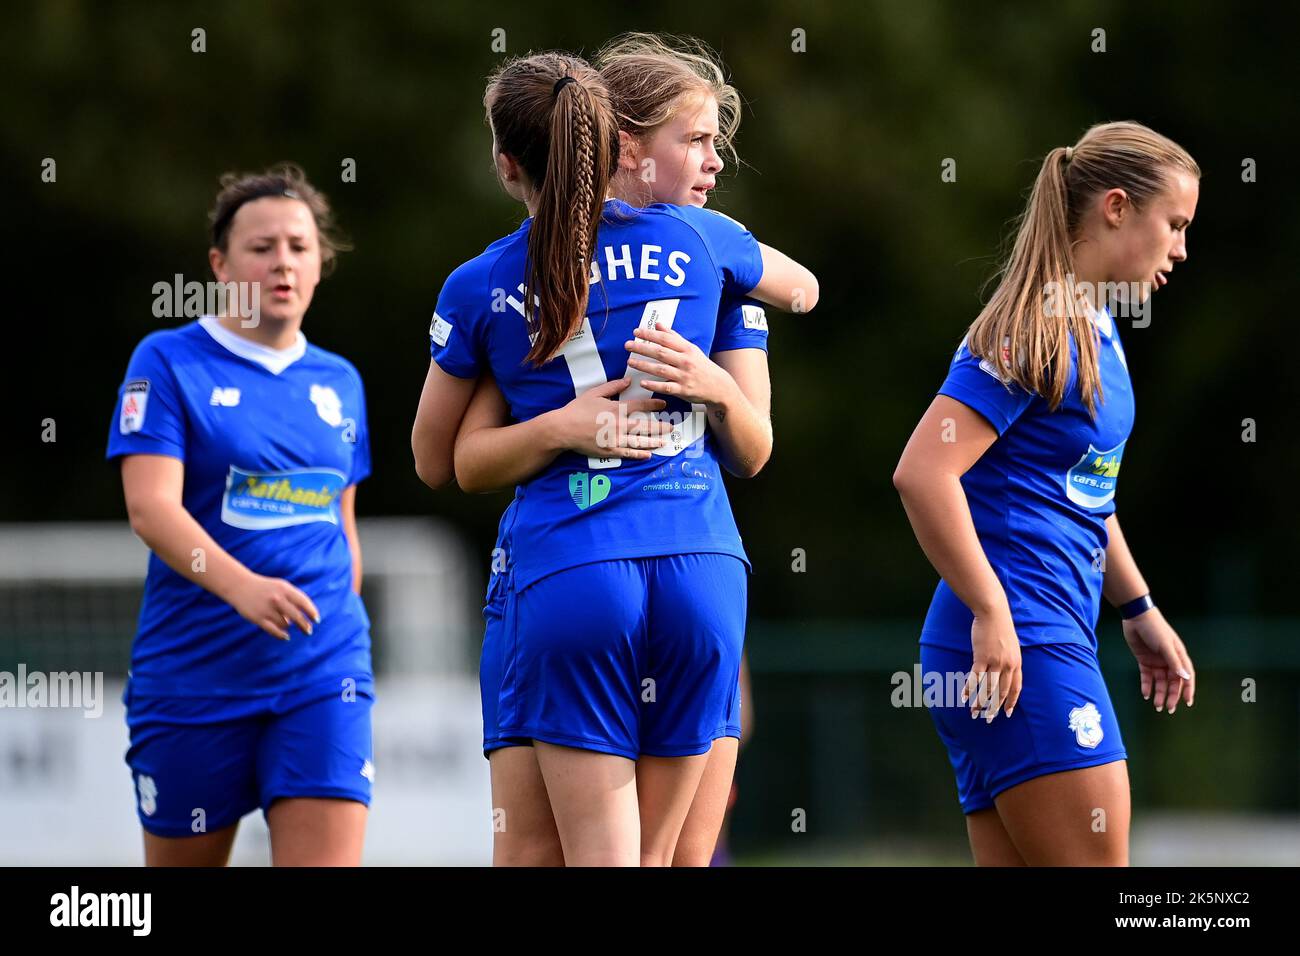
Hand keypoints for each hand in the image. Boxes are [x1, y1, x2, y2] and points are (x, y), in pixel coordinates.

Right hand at [228, 572, 320, 640]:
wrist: (240, 586)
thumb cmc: (266, 588)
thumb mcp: (281, 587)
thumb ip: (295, 599)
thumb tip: (305, 617)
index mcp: (284, 589)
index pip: (303, 602)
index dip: (312, 612)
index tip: (316, 620)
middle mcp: (277, 599)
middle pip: (296, 616)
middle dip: (304, 626)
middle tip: (308, 631)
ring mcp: (267, 609)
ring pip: (285, 624)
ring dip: (288, 626)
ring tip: (286, 624)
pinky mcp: (258, 618)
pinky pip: (274, 631)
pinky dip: (282, 635)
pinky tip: (286, 637)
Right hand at [552, 378, 671, 460]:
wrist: (563, 429)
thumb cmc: (578, 409)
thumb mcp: (594, 393)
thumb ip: (613, 386)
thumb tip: (628, 380)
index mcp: (616, 409)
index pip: (640, 405)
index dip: (653, 403)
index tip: (664, 404)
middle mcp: (619, 425)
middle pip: (645, 426)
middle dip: (660, 426)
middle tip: (671, 426)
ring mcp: (615, 439)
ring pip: (639, 441)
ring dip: (654, 441)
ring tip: (665, 441)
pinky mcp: (609, 451)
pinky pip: (628, 454)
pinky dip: (639, 455)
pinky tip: (648, 455)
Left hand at [625, 326, 737, 406]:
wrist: (719, 386)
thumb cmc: (702, 366)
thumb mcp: (691, 349)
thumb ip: (674, 337)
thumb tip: (658, 325)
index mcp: (687, 349)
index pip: (666, 339)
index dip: (650, 335)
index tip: (636, 332)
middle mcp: (685, 361)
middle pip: (661, 353)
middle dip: (642, 348)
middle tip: (628, 345)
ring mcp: (684, 376)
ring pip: (661, 369)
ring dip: (644, 365)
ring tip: (630, 361)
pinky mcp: (683, 391)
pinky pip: (666, 387)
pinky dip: (654, 385)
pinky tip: (642, 382)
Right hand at [964, 605, 1022, 720]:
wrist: (993, 613)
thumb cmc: (1000, 626)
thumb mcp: (1011, 645)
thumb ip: (1009, 659)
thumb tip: (1005, 671)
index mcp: (1016, 663)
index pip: (1015, 688)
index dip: (1011, 702)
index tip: (1007, 713)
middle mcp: (1008, 665)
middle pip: (1001, 692)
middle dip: (994, 707)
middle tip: (988, 719)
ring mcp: (995, 662)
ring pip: (987, 688)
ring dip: (980, 702)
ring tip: (973, 712)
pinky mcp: (981, 657)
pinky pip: (975, 678)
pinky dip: (968, 688)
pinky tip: (964, 696)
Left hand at [1121, 606, 1193, 712]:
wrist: (1136, 617)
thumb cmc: (1155, 629)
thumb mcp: (1165, 646)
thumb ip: (1174, 662)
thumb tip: (1185, 678)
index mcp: (1179, 656)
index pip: (1186, 677)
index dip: (1188, 690)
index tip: (1188, 703)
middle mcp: (1169, 661)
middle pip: (1172, 682)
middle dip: (1171, 696)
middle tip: (1168, 709)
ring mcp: (1157, 661)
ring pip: (1160, 682)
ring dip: (1158, 693)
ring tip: (1156, 706)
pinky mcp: (1144, 661)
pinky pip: (1147, 677)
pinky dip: (1147, 686)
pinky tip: (1146, 695)